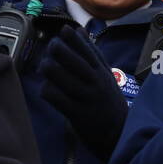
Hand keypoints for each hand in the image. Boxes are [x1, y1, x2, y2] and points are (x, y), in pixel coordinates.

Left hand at [39, 25, 128, 158]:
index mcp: (102, 72)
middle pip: (72, 59)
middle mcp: (95, 82)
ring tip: (44, 68)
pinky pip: (55, 97)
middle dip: (57, 49)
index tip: (63, 29)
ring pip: (59, 76)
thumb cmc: (107, 100)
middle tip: (49, 48)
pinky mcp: (76, 114)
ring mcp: (86, 98)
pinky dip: (47, 90)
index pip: (87, 50)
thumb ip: (92, 53)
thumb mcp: (105, 74)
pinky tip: (47, 89)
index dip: (74, 38)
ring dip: (48, 68)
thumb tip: (79, 29)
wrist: (118, 133)